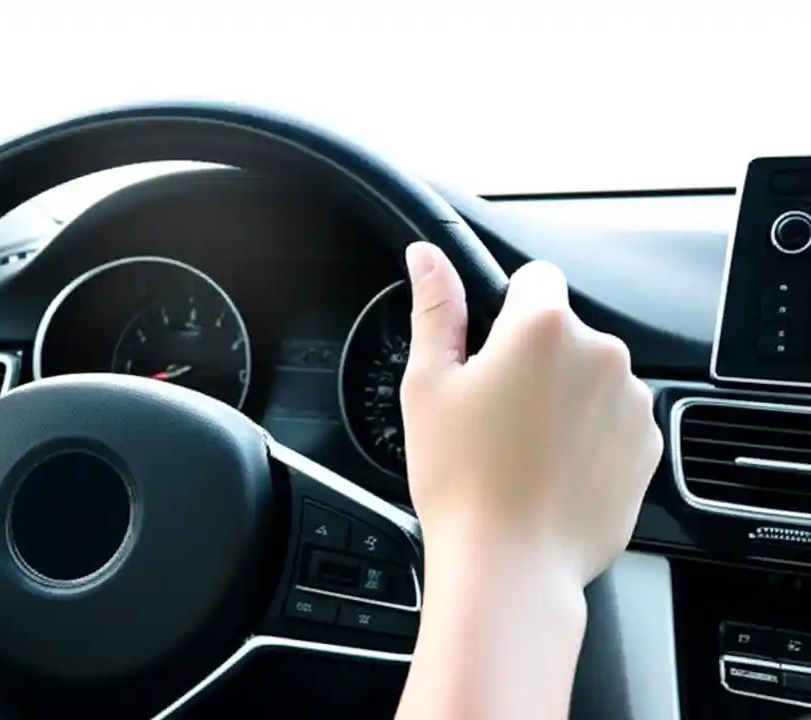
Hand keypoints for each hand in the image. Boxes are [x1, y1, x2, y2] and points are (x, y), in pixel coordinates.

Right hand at [400, 242, 660, 588]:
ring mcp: (632, 401)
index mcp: (542, 328)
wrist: (509, 564)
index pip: (535, 278)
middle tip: (495, 412)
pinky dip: (589, 435)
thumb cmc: (462, 479)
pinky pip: (615, 419)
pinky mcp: (648, 445)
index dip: (506, 312)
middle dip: (535, 359)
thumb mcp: (428, 385)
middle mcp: (600, 353)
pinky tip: (552, 469)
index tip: (490, 353)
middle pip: (564, 331)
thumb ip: (434, 308)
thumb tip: (426, 257)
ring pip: (591, 376)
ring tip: (524, 448)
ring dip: (565, 396)